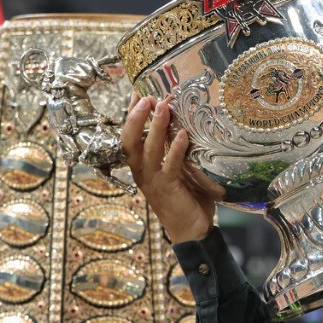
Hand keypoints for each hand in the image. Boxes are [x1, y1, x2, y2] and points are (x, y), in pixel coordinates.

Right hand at [122, 95, 217, 242]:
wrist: (193, 230)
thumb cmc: (187, 198)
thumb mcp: (180, 169)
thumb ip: (176, 150)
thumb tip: (182, 123)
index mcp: (141, 167)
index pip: (131, 137)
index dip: (131, 115)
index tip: (137, 92)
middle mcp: (142, 172)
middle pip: (129, 142)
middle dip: (135, 118)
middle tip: (145, 97)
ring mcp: (153, 182)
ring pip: (147, 151)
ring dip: (155, 127)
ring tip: (163, 106)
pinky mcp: (168, 190)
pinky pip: (169, 166)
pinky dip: (175, 149)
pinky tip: (182, 134)